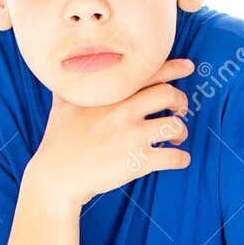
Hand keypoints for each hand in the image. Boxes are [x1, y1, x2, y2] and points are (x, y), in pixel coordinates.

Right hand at [28, 56, 194, 209]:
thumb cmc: (58, 141)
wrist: (56, 177)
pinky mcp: (138, 162)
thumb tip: (62, 69)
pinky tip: (180, 159)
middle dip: (181, 101)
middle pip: (169, 95)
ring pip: (175, 126)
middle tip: (180, 109)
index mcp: (111, 94)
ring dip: (182, 131)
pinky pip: (173, 157)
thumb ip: (71, 84)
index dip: (173, 68)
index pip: (149, 73)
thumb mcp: (62, 103)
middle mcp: (124, 111)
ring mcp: (132, 136)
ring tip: (178, 137)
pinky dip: (182, 158)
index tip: (187, 67)